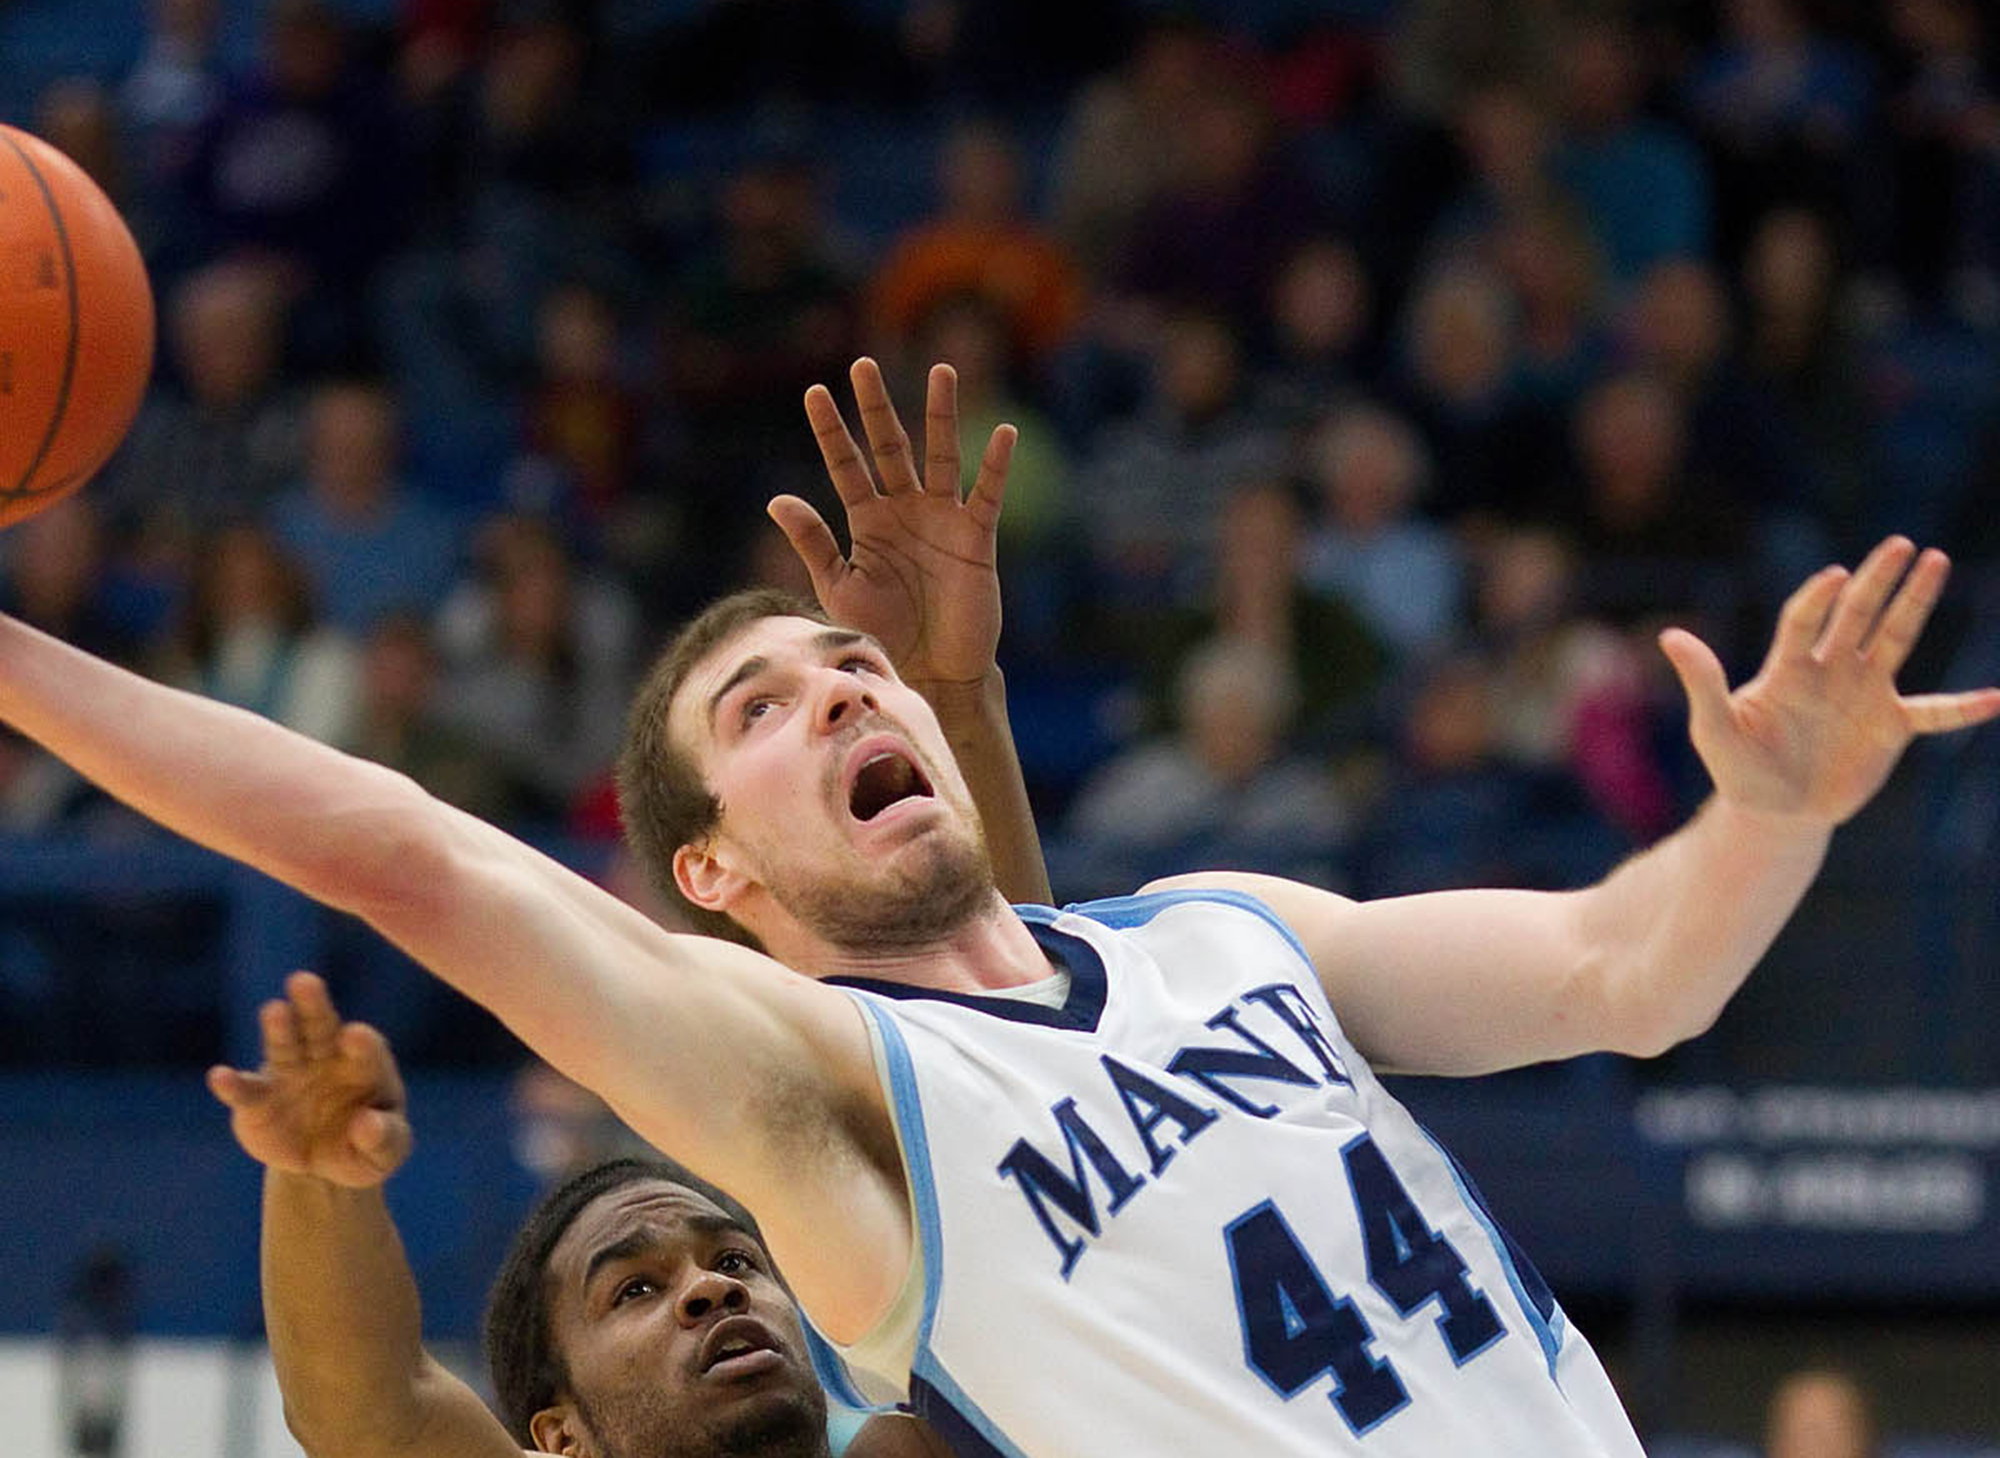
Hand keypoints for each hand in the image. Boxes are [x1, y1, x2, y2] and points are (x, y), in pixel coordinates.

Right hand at [207, 971, 411, 1188]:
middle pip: (320, 1026)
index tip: (355, 1035)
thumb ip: (384, 1138)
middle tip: (305, 981)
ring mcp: (288, 1074)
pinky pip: (244, 1089)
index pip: (365, 1047)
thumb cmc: (367, 1147)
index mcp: (365, 1064)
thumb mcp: (386, 1152)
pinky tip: (220, 1077)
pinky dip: (232, 1084)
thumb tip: (366, 1125)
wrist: (325, 1167)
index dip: (361, 1043)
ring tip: (274, 1010)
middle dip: (313, 1005)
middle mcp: (326, 1058)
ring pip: (283, 1044)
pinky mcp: (257, 1099)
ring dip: (278, 1028)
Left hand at [771, 357, 1015, 688]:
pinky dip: (994, 465)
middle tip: (863, 365)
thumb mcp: (841, 588)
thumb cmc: (883, 636)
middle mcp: (904, 511)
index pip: (845, 466)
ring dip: (940, 415)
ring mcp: (941, 520)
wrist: (931, 672)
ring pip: (940, 456)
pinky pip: (986, 494)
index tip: (813, 392)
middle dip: (876, 408)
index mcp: (867, 522)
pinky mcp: (976, 538)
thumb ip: (814, 543)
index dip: (831, 431)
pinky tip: (1001, 433)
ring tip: (941, 372)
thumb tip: (777, 499)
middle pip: (889, 447)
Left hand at [1658, 537, 1999, 824]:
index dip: (1818, 599)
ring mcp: (1864, 694)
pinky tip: (1997, 697)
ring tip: (1937, 562)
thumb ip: (1702, 681)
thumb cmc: (1737, 769)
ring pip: (1896, 639)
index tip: (1835, 578)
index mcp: (1788, 668)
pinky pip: (1935, 712)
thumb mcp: (1713, 728)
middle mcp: (1830, 671)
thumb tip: (1669, 635)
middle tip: (1903, 544)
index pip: (1805, 621)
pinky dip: (1964, 708)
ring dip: (1916, 603)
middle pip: (1857, 614)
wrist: (1772, 813)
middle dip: (1879, 580)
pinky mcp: (1890, 727)